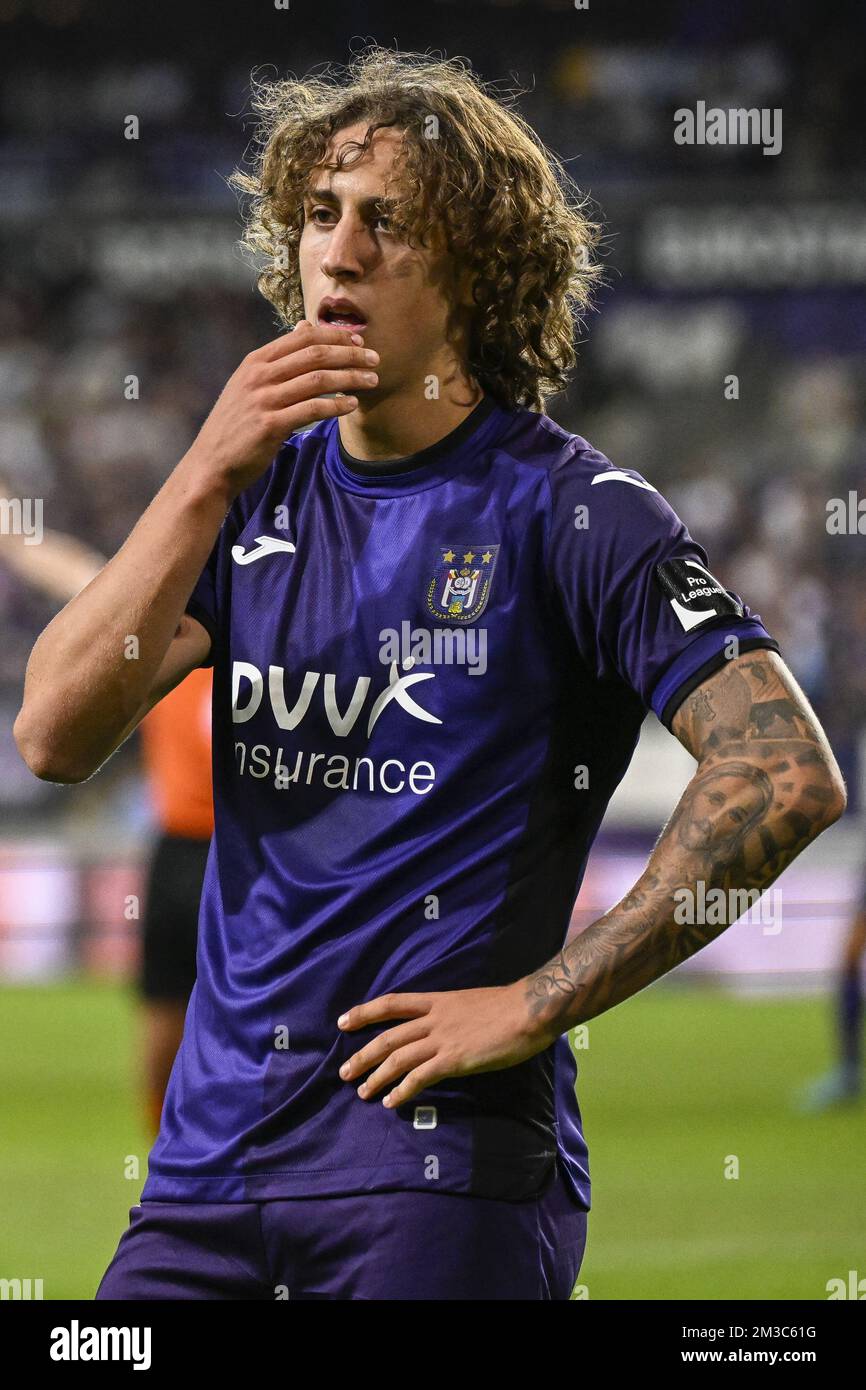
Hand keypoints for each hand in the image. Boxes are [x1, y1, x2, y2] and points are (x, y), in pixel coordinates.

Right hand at [183, 319, 378, 496]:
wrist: (211, 463)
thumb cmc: (236, 425)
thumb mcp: (250, 384)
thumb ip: (278, 359)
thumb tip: (304, 328)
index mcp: (255, 361)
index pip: (303, 337)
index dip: (335, 336)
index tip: (359, 342)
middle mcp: (259, 376)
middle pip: (315, 354)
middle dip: (350, 354)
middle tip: (375, 359)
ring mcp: (264, 400)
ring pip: (318, 379)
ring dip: (350, 377)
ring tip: (372, 381)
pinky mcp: (270, 425)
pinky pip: (312, 409)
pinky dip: (336, 405)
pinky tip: (352, 404)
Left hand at [336, 982, 556, 1108]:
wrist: (527, 1011)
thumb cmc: (507, 1006)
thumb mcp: (469, 1003)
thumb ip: (451, 1016)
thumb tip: (443, 1028)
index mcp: (437, 1001)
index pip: (392, 1003)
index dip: (365, 1012)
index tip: (344, 1021)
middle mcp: (433, 1019)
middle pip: (388, 1037)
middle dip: (363, 1055)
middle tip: (344, 1072)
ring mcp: (442, 1039)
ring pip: (398, 1058)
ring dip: (376, 1077)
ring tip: (363, 1093)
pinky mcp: (453, 1060)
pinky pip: (419, 1077)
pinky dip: (402, 1090)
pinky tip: (391, 1102)